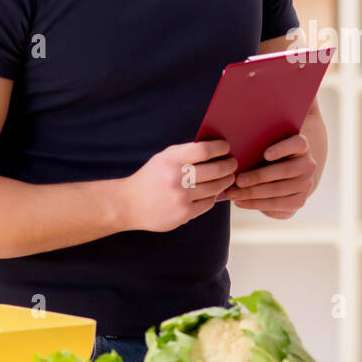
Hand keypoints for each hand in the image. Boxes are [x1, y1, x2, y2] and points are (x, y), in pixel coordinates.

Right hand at [122, 139, 236, 231]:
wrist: (129, 204)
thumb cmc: (151, 177)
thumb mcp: (163, 158)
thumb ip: (186, 153)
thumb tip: (216, 149)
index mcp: (171, 160)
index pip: (204, 150)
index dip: (220, 148)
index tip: (226, 147)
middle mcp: (176, 178)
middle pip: (215, 170)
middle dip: (228, 165)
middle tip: (233, 163)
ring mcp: (181, 198)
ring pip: (215, 187)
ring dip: (225, 181)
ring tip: (228, 177)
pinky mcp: (183, 214)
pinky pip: (208, 203)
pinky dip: (213, 197)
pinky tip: (213, 192)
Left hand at [222, 134, 316, 219]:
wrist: (287, 177)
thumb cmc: (270, 158)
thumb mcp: (268, 149)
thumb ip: (259, 148)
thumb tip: (238, 155)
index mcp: (302, 146)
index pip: (298, 144)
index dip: (282, 149)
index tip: (265, 154)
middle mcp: (308, 165)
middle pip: (284, 171)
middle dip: (258, 177)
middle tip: (238, 180)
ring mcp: (306, 184)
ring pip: (278, 190)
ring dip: (253, 193)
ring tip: (233, 194)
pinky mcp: (299, 202)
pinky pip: (276, 205)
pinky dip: (256, 204)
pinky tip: (241, 202)